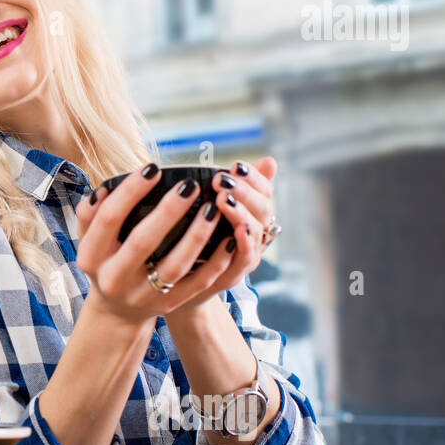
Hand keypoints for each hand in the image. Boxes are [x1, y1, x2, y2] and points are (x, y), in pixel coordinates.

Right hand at [75, 164, 243, 325]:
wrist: (118, 311)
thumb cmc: (106, 261)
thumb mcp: (89, 240)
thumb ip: (90, 214)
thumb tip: (103, 189)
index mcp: (91, 257)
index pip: (108, 220)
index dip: (130, 192)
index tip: (152, 169)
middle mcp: (114, 279)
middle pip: (142, 242)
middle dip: (168, 211)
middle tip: (189, 186)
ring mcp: (143, 295)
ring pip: (174, 265)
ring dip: (196, 236)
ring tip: (212, 209)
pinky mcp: (169, 305)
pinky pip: (197, 283)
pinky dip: (216, 262)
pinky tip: (229, 240)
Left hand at [166, 157, 277, 320]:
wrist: (178, 284)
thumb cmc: (195, 239)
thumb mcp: (208, 208)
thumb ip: (227, 186)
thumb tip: (266, 159)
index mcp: (251, 213)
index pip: (264, 190)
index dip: (254, 177)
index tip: (235, 165)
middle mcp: (255, 233)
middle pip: (263, 208)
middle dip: (244, 192)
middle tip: (223, 180)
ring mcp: (246, 254)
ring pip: (256, 231)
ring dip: (241, 213)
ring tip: (224, 199)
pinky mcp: (233, 274)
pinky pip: (246, 258)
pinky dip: (244, 243)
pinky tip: (236, 231)